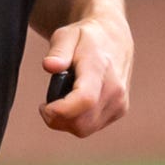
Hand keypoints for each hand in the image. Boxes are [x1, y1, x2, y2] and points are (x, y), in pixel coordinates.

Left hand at [40, 11, 132, 135]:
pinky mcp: (120, 110)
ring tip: (59, 103)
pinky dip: (78, 121)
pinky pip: (92, 126)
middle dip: (57, 120)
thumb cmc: (85, 38)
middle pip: (82, 123)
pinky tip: (74, 104)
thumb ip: (58, 51)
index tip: (45, 107)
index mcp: (100, 68)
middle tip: (46, 106)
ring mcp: (120, 102)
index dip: (61, 110)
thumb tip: (50, 66)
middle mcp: (115, 89)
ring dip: (66, 122)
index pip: (85, 99)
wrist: (113, 38)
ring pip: (86, 129)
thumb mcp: (66, 35)